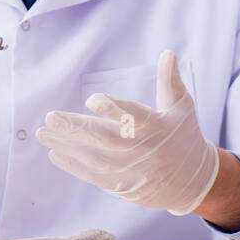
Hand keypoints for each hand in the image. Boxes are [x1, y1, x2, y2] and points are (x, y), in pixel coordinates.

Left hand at [36, 49, 219, 215]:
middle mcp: (146, 150)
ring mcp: (135, 171)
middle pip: (108, 139)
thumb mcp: (182, 107)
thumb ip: (170, 81)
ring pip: (97, 159)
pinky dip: (75, 166)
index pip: (135, 116)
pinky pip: (97, 177)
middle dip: (78, 129)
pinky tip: (56, 152)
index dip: (114, 109)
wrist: (196, 181)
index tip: (91, 99)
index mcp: (160, 126)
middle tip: (51, 117)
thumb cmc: (185, 136)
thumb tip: (168, 52)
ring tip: (44, 133)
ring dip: (68, 146)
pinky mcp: (127, 186)